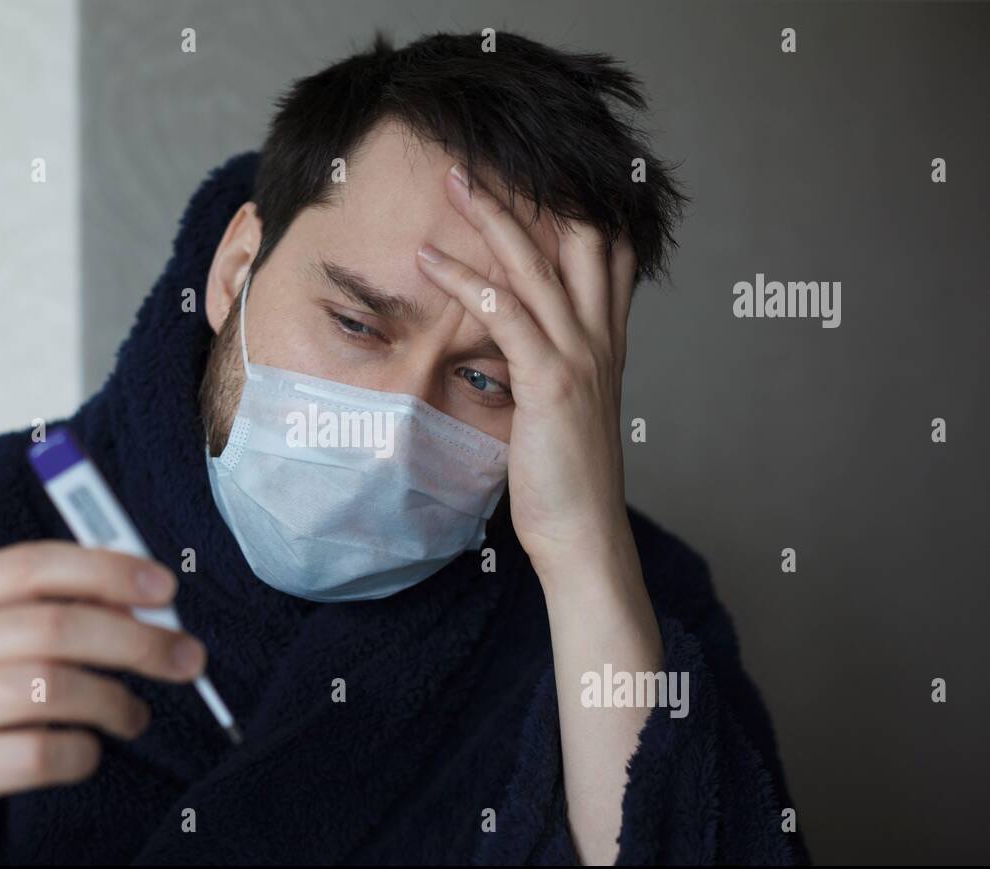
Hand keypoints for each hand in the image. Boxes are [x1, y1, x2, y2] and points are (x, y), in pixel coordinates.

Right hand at [0, 542, 205, 864]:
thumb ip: (42, 613)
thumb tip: (143, 595)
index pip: (32, 564)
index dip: (106, 570)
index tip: (165, 587)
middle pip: (54, 625)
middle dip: (136, 639)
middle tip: (187, 657)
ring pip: (53, 687)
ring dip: (116, 701)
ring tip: (133, 716)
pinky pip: (40, 753)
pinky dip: (83, 753)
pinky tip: (86, 753)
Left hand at [415, 163, 637, 574]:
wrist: (583, 535)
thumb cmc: (565, 482)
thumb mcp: (565, 413)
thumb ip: (550, 372)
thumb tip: (517, 354)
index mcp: (606, 344)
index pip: (610, 253)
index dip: (582, 204)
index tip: (541, 169)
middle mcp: (600, 339)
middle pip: (577, 238)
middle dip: (533, 191)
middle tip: (481, 159)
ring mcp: (579, 357)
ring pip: (537, 264)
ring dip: (491, 215)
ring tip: (452, 180)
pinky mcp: (550, 381)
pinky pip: (504, 313)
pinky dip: (466, 278)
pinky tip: (431, 257)